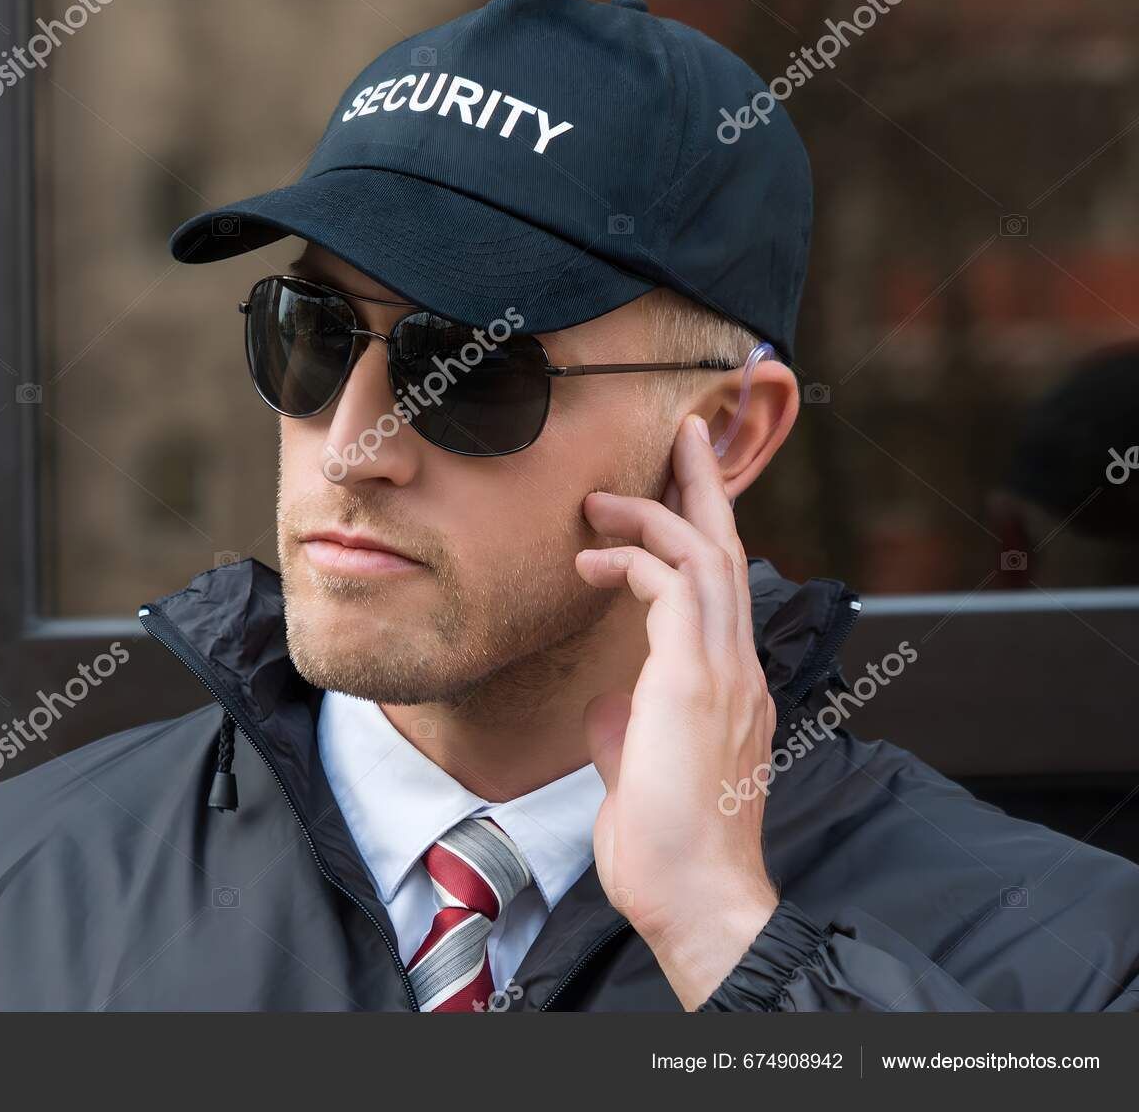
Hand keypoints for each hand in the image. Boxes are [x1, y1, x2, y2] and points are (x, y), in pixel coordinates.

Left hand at [574, 413, 778, 1009]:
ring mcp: (724, 672)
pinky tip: (592, 558)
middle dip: (704, 487)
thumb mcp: (640, 774)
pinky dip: (633, 557)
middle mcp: (737, 670)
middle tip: (684, 433)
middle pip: (729, 552)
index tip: (677, 495)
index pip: (722, 592)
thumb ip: (629, 730)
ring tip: (606, 491)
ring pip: (707, 555)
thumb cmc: (668, 849)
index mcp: (730, 689)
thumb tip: (608, 705)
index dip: (702, 535)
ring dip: (660, 509)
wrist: (695, 896)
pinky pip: (673, 586)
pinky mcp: (694, 679)